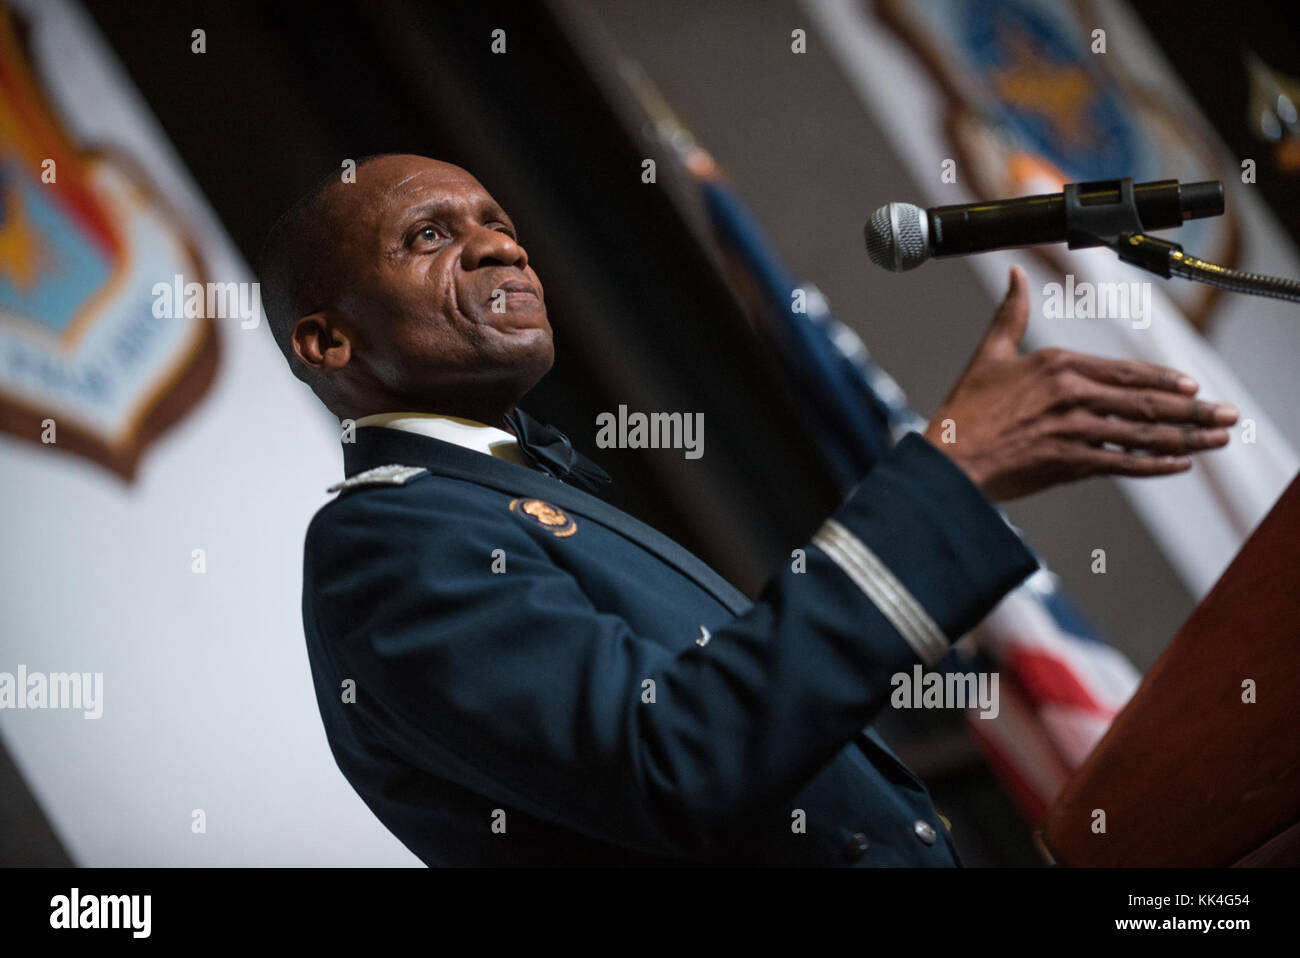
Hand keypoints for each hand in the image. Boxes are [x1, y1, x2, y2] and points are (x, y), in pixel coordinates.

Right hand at [923, 266, 1237, 501]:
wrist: (949, 460)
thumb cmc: (964, 413)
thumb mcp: (989, 355)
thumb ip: (1009, 315)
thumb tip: (1015, 277)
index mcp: (1058, 365)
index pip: (1126, 373)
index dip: (1164, 383)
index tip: (1192, 388)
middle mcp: (1073, 395)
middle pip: (1146, 403)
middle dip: (1193, 411)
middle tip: (1226, 415)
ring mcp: (1074, 429)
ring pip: (1143, 433)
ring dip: (1186, 438)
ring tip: (1216, 439)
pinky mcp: (1069, 462)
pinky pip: (1123, 463)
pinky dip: (1155, 464)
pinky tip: (1179, 464)